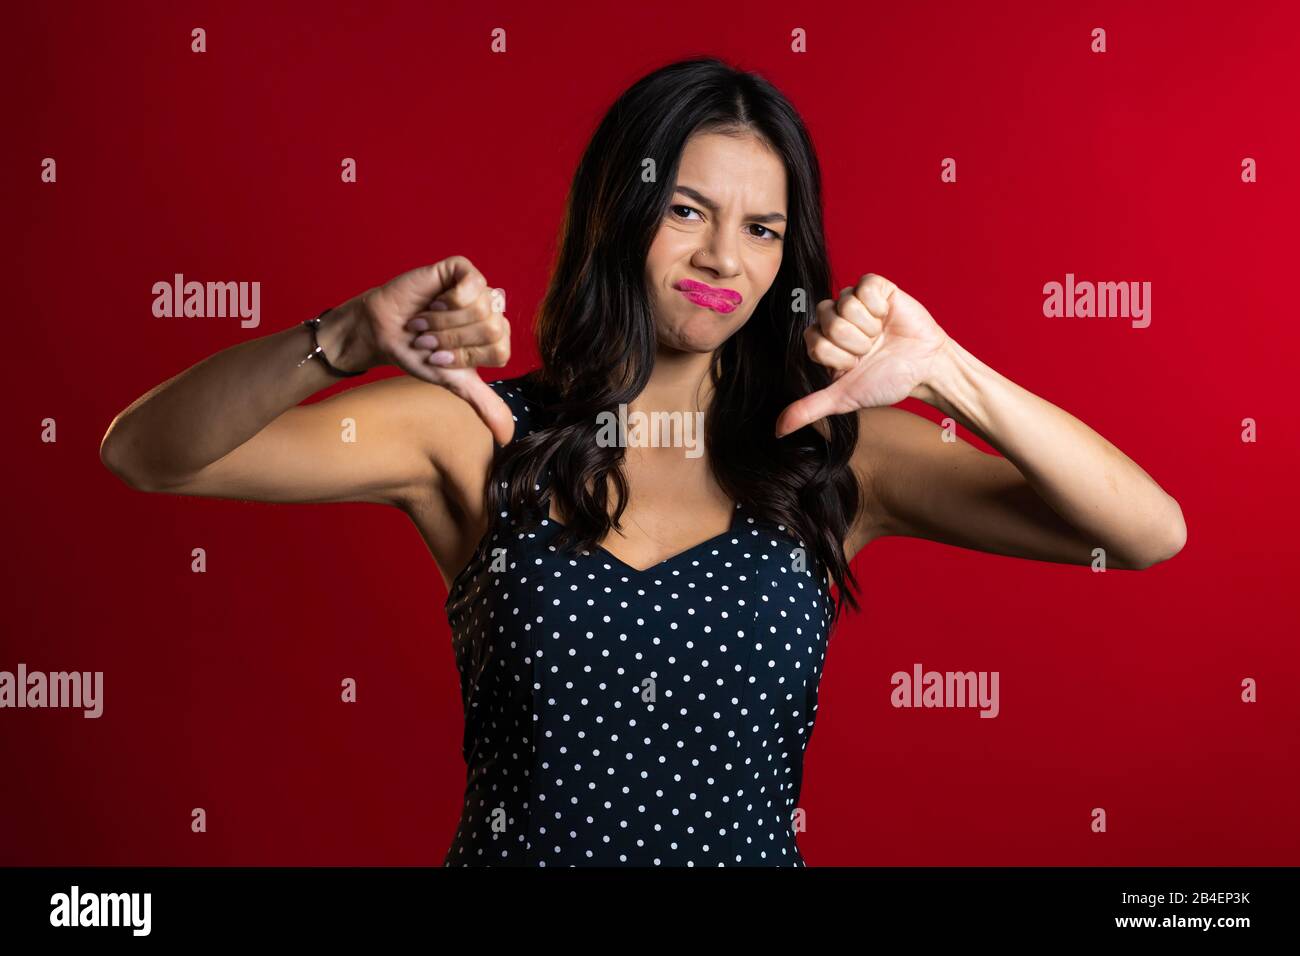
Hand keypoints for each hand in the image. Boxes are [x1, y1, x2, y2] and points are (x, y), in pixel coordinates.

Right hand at [336, 255, 514, 445]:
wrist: (383, 333)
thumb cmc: (418, 355)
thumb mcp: (453, 382)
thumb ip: (483, 403)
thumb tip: (507, 437)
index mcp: (495, 339)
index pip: (500, 351)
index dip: (466, 359)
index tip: (440, 359)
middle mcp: (491, 313)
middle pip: (491, 330)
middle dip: (452, 342)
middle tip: (429, 342)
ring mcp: (479, 289)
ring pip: (480, 309)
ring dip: (444, 323)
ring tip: (424, 324)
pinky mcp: (462, 270)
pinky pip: (473, 284)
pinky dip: (449, 300)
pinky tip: (432, 301)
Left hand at [774, 273, 948, 437]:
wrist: (925, 368)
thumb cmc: (886, 381)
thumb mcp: (844, 398)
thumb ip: (809, 409)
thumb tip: (778, 431)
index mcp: (823, 342)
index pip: (814, 341)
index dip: (838, 356)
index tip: (855, 364)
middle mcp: (834, 319)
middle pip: (828, 321)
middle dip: (855, 342)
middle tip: (871, 349)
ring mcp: (853, 300)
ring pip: (846, 304)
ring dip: (869, 326)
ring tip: (881, 334)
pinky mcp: (875, 286)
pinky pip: (864, 286)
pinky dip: (879, 306)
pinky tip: (887, 315)